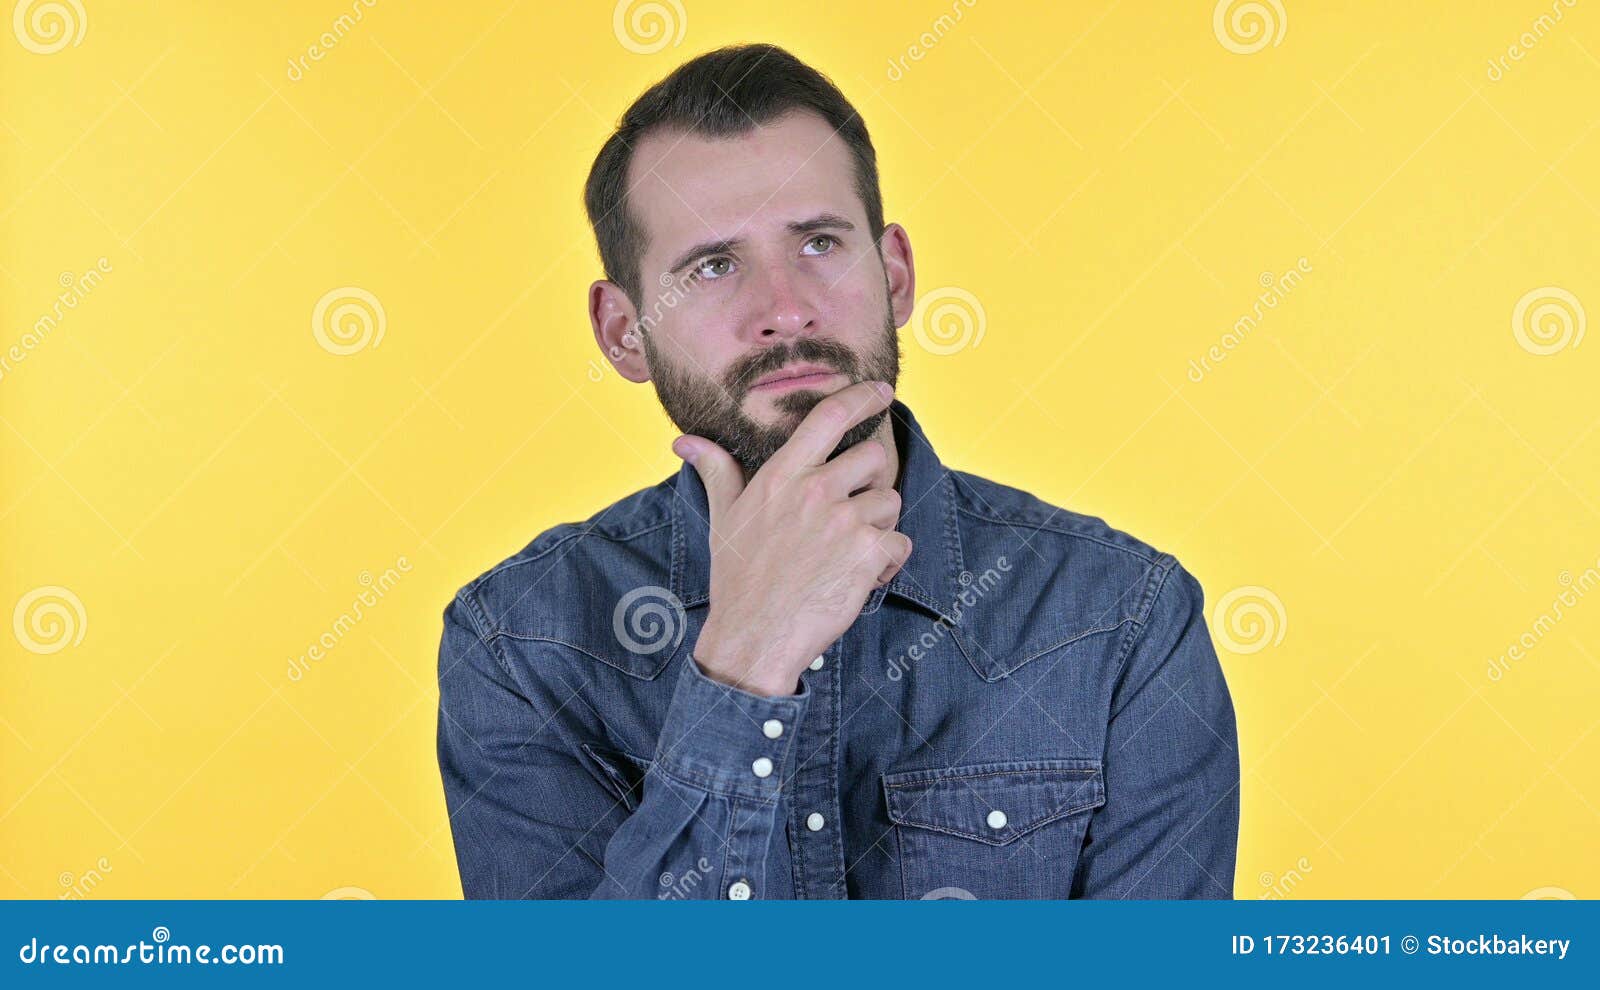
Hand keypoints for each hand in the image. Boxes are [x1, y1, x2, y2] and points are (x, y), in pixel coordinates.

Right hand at [672, 380, 911, 696]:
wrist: (753, 637)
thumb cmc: (737, 578)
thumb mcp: (723, 518)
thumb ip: (717, 471)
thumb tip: (685, 441)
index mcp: (781, 475)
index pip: (829, 417)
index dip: (861, 397)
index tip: (880, 390)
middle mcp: (814, 491)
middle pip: (874, 457)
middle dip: (872, 482)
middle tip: (852, 514)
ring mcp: (843, 521)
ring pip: (890, 503)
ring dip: (879, 528)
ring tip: (847, 556)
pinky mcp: (867, 554)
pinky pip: (899, 543)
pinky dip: (888, 562)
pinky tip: (859, 578)